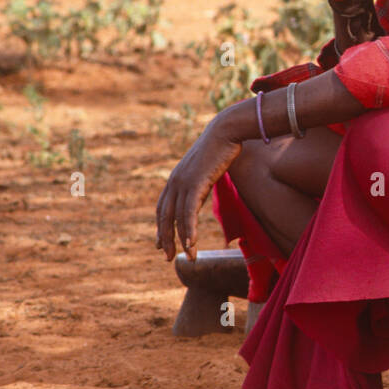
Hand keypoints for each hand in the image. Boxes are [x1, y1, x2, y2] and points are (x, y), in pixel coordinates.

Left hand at [155, 118, 242, 262]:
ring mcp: (183, 182)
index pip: (163, 208)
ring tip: (187, 256)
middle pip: (165, 216)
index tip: (161, 244)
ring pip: (176, 218)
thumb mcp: (208, 168)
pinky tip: (191, 243)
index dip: (162, 227)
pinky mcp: (194, 183)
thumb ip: (202, 180)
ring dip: (181, 240)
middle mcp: (175, 182)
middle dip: (166, 238)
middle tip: (168, 257)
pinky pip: (189, 213)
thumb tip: (204, 188)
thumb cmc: (222, 147)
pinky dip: (189, 230)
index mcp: (176, 178)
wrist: (226, 131)